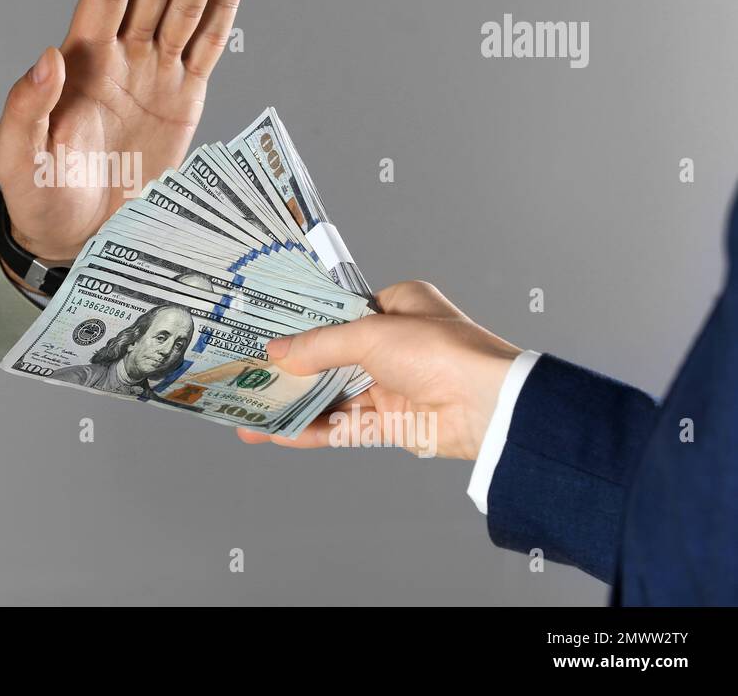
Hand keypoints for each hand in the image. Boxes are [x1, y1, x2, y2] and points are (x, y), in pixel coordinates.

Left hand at [0, 0, 246, 262]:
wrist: (75, 236)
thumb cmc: (38, 197)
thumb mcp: (18, 157)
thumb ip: (27, 109)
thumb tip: (47, 58)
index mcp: (79, 63)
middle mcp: (119, 58)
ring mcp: (153, 75)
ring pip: (183, 7)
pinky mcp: (182, 99)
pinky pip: (206, 45)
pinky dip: (222, 8)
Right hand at [237, 281, 521, 459]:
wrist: (488, 407)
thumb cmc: (443, 352)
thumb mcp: (370, 334)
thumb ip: (319, 344)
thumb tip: (277, 352)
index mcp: (401, 307)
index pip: (343, 312)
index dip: (305, 323)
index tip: (268, 332)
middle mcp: (399, 345)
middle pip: (334, 357)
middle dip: (294, 369)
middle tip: (253, 375)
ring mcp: (397, 386)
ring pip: (336, 395)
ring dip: (298, 404)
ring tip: (256, 411)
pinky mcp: (396, 424)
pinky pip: (347, 427)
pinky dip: (314, 431)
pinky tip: (281, 435)